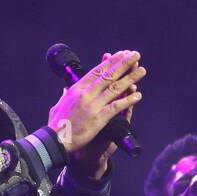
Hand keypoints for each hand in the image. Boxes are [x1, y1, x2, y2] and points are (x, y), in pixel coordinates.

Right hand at [48, 49, 144, 173]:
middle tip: (135, 54)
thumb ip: (64, 96)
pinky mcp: (98, 119)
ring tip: (142, 70)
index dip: (111, 62)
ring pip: (115, 88)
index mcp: (76, 89)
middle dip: (123, 64)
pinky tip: (137, 95)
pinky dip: (128, 100)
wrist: (54, 141)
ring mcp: (93, 106)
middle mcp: (86, 94)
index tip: (121, 54)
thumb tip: (65, 89)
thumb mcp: (58, 105)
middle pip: (108, 75)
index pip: (97, 71)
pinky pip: (116, 107)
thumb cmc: (55, 126)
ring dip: (130, 78)